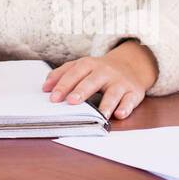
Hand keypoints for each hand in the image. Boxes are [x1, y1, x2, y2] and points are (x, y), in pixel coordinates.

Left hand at [41, 41, 158, 120]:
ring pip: (113, 93)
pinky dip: (125, 108)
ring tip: (100, 115)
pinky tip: (119, 114)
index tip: (53, 97)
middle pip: (92, 81)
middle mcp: (105, 72)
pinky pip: (130, 101)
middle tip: (71, 101)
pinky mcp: (133, 92)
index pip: (74, 73)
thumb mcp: (81, 66)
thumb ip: (62, 74)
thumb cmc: (99, 70)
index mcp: (89, 64)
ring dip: (106, 104)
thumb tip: (45, 87)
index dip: (63, 85)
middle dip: (81, 91)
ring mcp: (120, 82)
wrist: (130, 65)